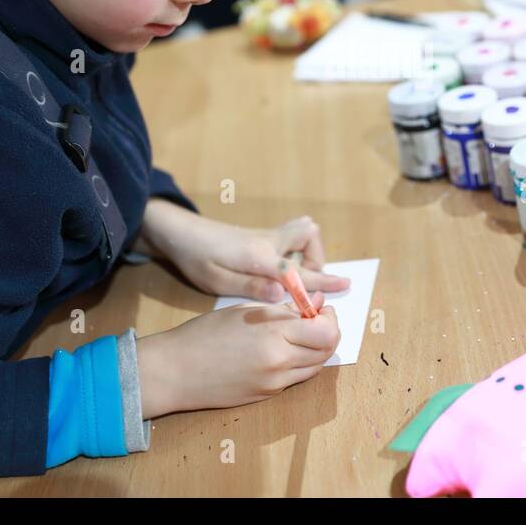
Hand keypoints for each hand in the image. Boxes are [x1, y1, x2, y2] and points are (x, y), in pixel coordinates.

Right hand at [137, 296, 338, 417]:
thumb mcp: (246, 311)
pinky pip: (295, 378)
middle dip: (327, 332)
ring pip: (315, 367)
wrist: (175, 371)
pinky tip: (281, 350)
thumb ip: (283, 310)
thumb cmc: (204, 334)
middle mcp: (279, 362)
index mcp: (274, 335)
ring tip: (297, 335)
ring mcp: (274, 383)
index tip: (320, 308)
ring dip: (315, 350)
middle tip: (314, 320)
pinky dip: (298, 363)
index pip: (326, 331)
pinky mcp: (266, 396)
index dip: (330, 318)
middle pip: (327, 351)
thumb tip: (315, 301)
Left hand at [139, 202, 350, 301]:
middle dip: (316, 258)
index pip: (296, 270)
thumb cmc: (197, 258)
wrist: (181, 233)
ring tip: (293, 273)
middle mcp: (269, 240)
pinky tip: (280, 265)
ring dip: (307, 250)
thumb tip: (282, 293)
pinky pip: (292, 235)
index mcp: (258, 255)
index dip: (322, 281)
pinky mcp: (263, 235)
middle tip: (305, 280)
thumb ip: (252, 286)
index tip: (344, 285)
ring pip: (302, 230)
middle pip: (308, 236)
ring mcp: (267, 234)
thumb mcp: (218, 280)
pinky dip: (296, 248)